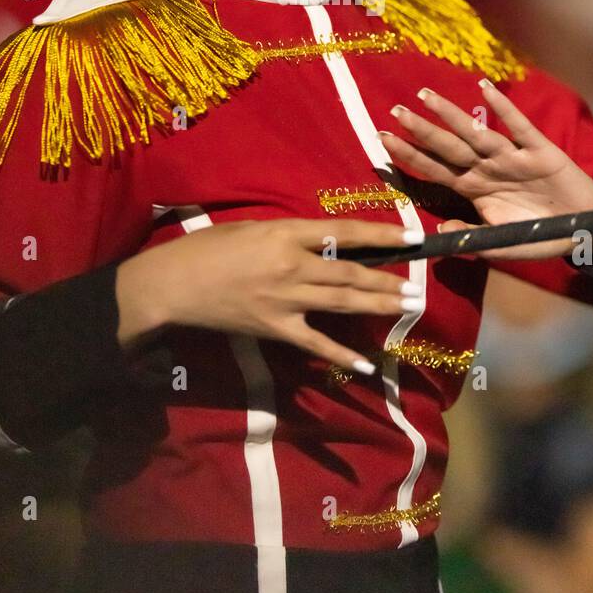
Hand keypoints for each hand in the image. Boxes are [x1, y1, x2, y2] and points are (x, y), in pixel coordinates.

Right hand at [115, 217, 422, 370]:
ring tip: (407, 307)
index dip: (380, 236)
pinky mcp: (275, 328)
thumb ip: (289, 234)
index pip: (343, 233)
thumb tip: (322, 241)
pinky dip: (341, 355)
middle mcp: (293, 266)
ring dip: (377, 305)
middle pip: (350, 273)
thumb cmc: (208, 248)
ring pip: (341, 303)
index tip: (410, 238)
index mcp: (286, 234)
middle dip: (387, 280)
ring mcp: (286, 300)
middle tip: (418, 286)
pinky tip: (366, 365)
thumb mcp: (250, 227)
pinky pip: (315, 343)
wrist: (175, 284)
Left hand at [377, 79, 592, 259]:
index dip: (410, 156)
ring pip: (476, 133)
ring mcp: (512, 158)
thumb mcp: (500, 244)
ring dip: (451, 115)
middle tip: (394, 111)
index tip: (383, 142)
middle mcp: (487, 168)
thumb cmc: (536, 234)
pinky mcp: (540, 151)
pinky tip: (485, 89)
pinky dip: (503, 109)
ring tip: (425, 96)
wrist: (582, 229)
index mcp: (474, 188)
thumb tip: (438, 230)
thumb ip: (471, 238)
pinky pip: (519, 128)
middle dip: (421, 130)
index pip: (435, 168)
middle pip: (448, 146)